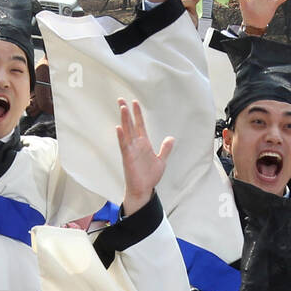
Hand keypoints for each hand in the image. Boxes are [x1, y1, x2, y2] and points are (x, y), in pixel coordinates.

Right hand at [116, 97, 172, 215]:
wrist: (144, 190)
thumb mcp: (161, 160)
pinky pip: (124, 146)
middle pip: (130, 125)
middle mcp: (136, 145)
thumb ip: (165, 149)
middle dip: (126, 112)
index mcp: (144, 144)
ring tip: (122, 108)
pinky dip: (121, 137)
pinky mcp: (128, 158)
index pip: (140, 125)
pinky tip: (119, 128)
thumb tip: (171, 138)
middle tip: (121, 100)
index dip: (137, 114)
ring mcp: (131, 151)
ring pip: (126, 132)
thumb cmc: (149, 177)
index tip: (134, 103)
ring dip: (124, 120)